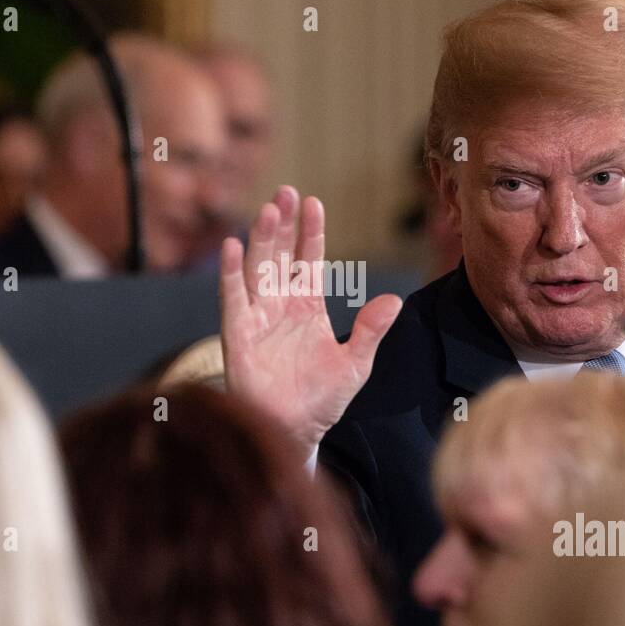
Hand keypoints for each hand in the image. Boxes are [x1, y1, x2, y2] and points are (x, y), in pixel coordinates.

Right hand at [220, 186, 401, 454]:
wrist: (294, 433)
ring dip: (261, 240)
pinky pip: (233, 299)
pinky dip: (230, 273)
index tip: (313, 202)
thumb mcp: (354, 364)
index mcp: (308, 308)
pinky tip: (233, 247)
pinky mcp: (238, 336)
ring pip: (258, 270)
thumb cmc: (322, 400)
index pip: (309, 261)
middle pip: (280, 256)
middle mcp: (280, 306)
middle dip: (283, 225)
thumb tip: (394, 300)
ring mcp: (258, 318)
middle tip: (285, 192)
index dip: (310, 232)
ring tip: (268, 210)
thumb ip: (369, 331)